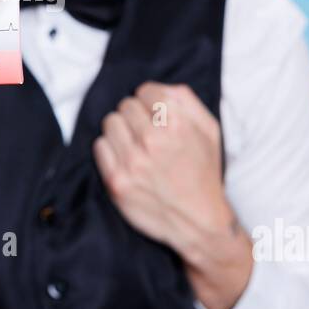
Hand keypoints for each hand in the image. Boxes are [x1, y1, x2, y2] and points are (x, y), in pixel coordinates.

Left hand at [92, 81, 253, 308]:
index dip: (150, 102)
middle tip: (144, 133)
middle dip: (134, 116)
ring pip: (110, 123)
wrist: (199, 221)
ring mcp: (133, 161)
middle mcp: (153, 139)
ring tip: (133, 146)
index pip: (145, 90)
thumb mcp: (209, 130)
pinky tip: (125, 160)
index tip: (153, 115)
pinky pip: (99, 146)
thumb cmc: (203, 173)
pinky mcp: (117, 181)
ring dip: (120, 131)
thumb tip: (158, 87)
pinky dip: (109, 151)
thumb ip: (186, 100)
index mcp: (177, 123)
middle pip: (125, 106)